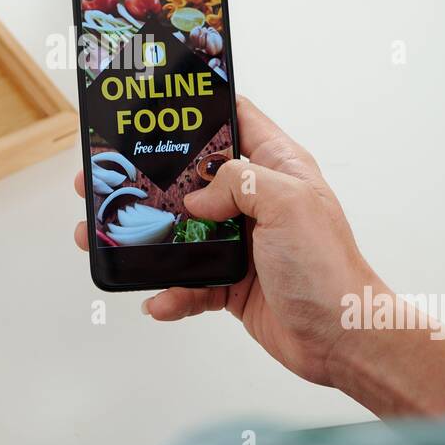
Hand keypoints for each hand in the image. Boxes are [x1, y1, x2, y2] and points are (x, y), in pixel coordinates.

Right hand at [75, 97, 385, 386]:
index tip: (153, 106)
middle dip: (146, 178)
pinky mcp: (231, 284)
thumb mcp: (288, 202)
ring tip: (101, 236)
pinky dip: (170, 291)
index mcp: (276, 167)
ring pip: (179, 231)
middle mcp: (255, 200)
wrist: (343, 339)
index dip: (198, 108)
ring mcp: (241, 242)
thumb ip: (237, 182)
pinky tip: (157, 298)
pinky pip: (188, 282)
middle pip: (190, 177)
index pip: (235, 119)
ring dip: (143, 237)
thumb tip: (196, 198)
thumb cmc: (328, 268)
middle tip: (103, 176)